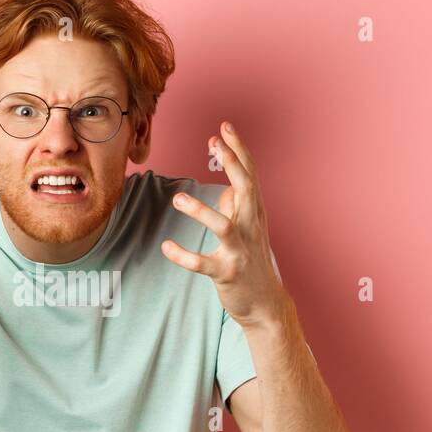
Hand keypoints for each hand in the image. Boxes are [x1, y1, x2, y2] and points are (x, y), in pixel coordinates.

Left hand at [160, 121, 289, 330]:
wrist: (265, 304)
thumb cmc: (252, 262)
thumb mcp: (248, 230)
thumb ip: (237, 206)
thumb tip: (226, 186)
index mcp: (254, 214)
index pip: (250, 175)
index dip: (238, 150)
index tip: (223, 127)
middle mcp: (251, 228)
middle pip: (246, 189)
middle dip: (233, 164)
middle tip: (216, 143)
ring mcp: (240, 251)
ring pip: (223, 226)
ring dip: (201, 212)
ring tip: (178, 199)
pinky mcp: (226, 273)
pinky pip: (202, 264)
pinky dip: (184, 256)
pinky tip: (166, 247)